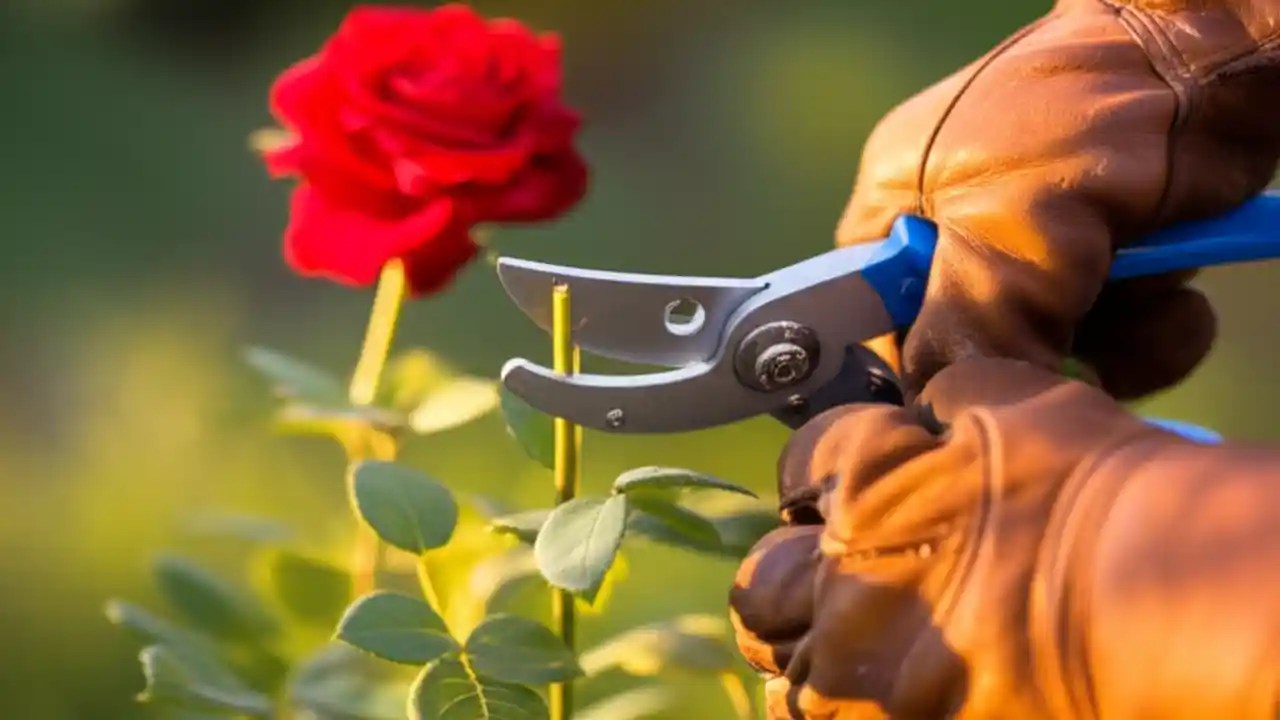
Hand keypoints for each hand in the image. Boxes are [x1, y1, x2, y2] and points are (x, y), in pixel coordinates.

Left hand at [730, 358, 1279, 718]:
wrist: (1159, 597)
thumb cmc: (1095, 492)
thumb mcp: (1014, 402)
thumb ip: (942, 402)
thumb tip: (925, 412)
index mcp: (860, 485)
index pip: (799, 464)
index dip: (827, 468)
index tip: (853, 480)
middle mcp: (842, 581)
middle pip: (764, 577)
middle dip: (794, 566)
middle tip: (842, 566)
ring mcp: (863, 669)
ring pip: (784, 660)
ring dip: (809, 640)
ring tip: (852, 633)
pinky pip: (821, 719)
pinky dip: (838, 699)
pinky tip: (876, 682)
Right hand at [836, 0, 1279, 397]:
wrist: (1210, 61)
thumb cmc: (1085, 112)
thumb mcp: (1005, 229)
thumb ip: (965, 330)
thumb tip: (946, 413)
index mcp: (901, 201)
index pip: (873, 310)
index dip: (907, 363)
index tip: (951, 398)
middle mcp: (963, 230)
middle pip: (970, 342)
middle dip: (1031, 353)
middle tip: (1072, 348)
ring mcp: (1042, 247)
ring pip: (1055, 349)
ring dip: (1111, 343)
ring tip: (1142, 294)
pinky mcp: (1113, 260)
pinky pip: (1121, 339)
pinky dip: (1158, 333)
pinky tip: (1176, 297)